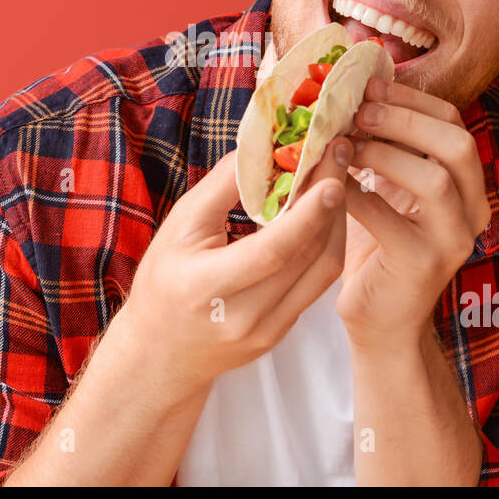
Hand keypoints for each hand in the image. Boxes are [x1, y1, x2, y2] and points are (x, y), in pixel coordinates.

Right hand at [116, 139, 353, 394]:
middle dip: (330, 202)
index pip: (273, 250)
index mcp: (208, 288)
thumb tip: (263, 146)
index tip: (330, 175)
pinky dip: (325, 244)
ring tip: (334, 179)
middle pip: (308, 256)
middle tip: (336, 156)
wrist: (163, 352)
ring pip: (323, 270)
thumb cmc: (163, 281)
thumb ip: (222, 186)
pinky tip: (323, 215)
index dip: (308, 212)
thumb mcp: (178, 227)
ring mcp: (269, 330)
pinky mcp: (283, 331)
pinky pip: (317, 283)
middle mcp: (245, 316)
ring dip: (336, 221)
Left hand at [337, 78, 492, 349]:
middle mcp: (473, 210)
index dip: (412, 100)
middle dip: (404, 120)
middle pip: (457, 144)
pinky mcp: (423, 266)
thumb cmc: (377, 246)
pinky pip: (390, 220)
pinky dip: (356, 195)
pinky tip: (330, 187)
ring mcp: (453, 240)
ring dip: (382, 154)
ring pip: (432, 180)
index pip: (454, 124)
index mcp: (467, 185)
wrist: (381, 321)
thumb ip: (384, 147)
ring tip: (343, 146)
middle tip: (357, 111)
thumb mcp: (386, 188)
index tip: (369, 85)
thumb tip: (354, 89)